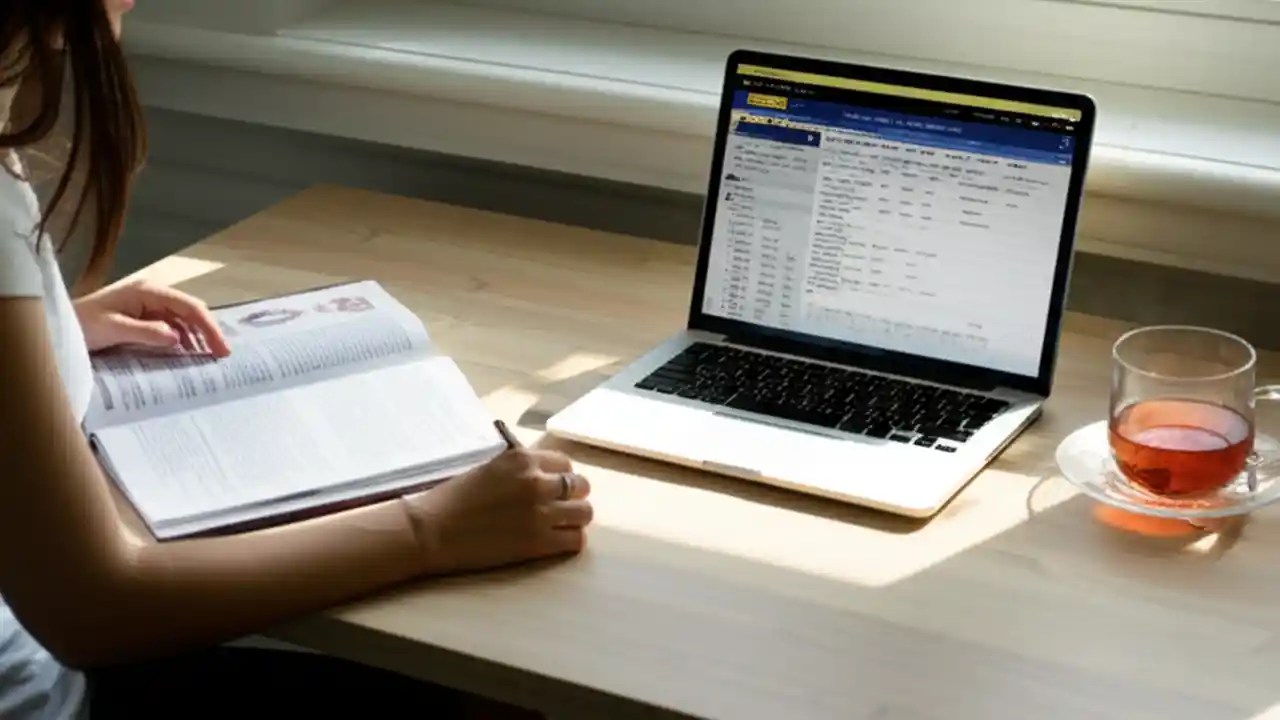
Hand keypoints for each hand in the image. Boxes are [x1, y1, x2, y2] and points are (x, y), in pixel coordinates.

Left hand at [74, 279, 231, 356]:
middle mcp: (152, 294)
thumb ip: (146, 332)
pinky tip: (189, 352)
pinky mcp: (144, 317)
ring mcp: (149, 305)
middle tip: (221, 356)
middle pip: (191, 310)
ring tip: (209, 356)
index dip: (208, 327)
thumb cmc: (82, 324)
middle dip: (208, 331)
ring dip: (198, 336)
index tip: (221, 349)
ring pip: (184, 319)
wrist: (58, 324)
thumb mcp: (113, 329)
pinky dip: (184, 339)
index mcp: (147, 291)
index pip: (188, 306)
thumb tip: (177, 339)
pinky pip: (172, 326)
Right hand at [407, 448, 592, 574]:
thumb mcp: (489, 468)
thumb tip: (539, 475)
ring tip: (561, 525)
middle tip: (559, 507)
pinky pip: (575, 540)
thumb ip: (517, 469)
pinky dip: (570, 541)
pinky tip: (556, 542)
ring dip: (575, 518)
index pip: (565, 463)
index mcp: (522, 459)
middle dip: (573, 496)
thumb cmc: (451, 498)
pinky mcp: (538, 543)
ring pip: (585, 513)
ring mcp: (540, 513)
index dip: (561, 476)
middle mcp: (537, 482)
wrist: (431, 530)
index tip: (554, 487)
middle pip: (581, 486)